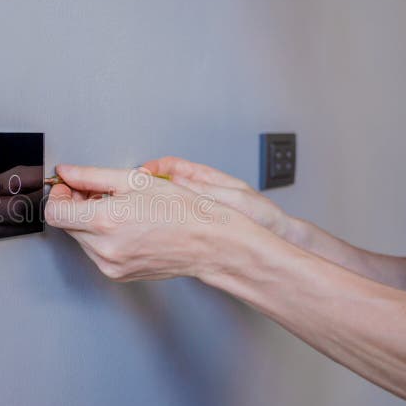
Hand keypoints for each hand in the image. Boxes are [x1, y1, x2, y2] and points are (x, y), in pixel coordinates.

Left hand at [44, 164, 255, 281]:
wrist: (207, 242)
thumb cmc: (180, 210)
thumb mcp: (134, 181)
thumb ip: (92, 176)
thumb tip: (66, 173)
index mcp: (104, 221)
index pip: (55, 212)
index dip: (59, 195)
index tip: (69, 187)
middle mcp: (103, 248)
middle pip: (68, 225)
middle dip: (77, 206)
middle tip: (100, 194)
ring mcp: (110, 265)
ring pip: (82, 239)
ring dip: (90, 222)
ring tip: (119, 210)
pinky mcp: (117, 274)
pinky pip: (97, 252)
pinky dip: (103, 238)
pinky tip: (125, 226)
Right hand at [142, 156, 295, 240]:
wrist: (275, 240)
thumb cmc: (262, 218)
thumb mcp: (235, 199)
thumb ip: (207, 190)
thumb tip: (177, 179)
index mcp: (207, 178)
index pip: (173, 166)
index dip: (155, 167)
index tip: (141, 173)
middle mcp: (199, 192)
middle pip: (163, 183)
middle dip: (145, 186)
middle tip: (131, 191)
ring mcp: (195, 209)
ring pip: (164, 202)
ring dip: (150, 203)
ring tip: (138, 207)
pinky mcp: (194, 227)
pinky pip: (170, 220)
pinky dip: (159, 221)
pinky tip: (152, 228)